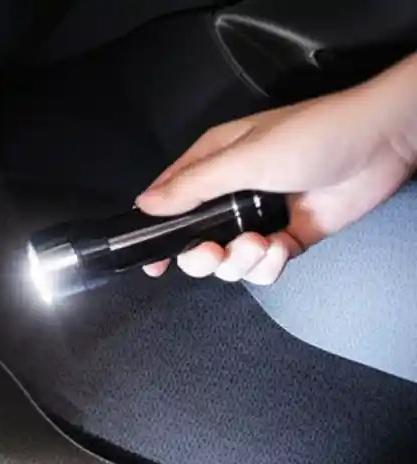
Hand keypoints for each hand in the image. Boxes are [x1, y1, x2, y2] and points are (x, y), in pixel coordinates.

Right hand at [138, 55, 416, 284]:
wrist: (382, 143)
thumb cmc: (315, 134)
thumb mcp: (243, 158)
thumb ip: (192, 187)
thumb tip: (145, 204)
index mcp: (213, 163)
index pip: (168, 201)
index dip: (155, 232)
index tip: (152, 262)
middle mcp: (232, 192)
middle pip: (195, 240)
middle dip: (201, 256)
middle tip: (214, 251)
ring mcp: (260, 216)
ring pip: (229, 259)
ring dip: (241, 261)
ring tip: (262, 243)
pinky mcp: (289, 235)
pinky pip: (264, 266)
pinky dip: (269, 265)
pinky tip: (282, 246)